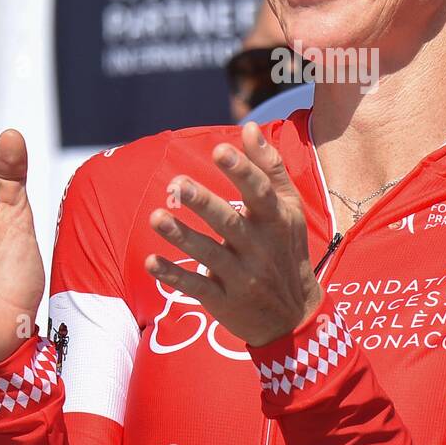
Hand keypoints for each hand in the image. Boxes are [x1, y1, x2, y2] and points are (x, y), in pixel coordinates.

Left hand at [144, 121, 320, 347]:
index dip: (242, 171)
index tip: (219, 149)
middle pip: (230, 222)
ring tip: (156, 217)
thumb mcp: (288, 208)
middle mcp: (260, 248)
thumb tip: (248, 127)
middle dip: (204, 203)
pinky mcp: (225, 301)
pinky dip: (174, 276)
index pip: (259, 192)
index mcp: (276, 221)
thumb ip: (269, 167)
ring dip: (182, 237)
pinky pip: (197, 287)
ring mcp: (242, 277)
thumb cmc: (287, 250)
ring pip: (209, 255)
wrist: (295, 316)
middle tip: (177, 183)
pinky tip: (151, 262)